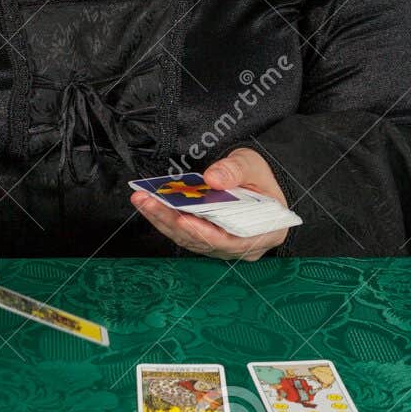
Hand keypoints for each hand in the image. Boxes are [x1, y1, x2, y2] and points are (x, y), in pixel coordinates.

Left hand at [130, 147, 289, 263]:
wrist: (253, 181)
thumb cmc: (258, 177)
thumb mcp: (252, 165)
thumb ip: (235, 170)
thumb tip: (213, 179)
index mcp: (267, 232)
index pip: (235, 240)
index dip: (207, 234)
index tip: (183, 220)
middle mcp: (243, 246)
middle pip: (204, 241)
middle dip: (173, 221)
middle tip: (150, 202)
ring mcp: (222, 246)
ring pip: (189, 239)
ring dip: (163, 219)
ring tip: (143, 200)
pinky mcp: (205, 240)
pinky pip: (183, 233)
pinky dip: (165, 218)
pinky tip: (149, 204)